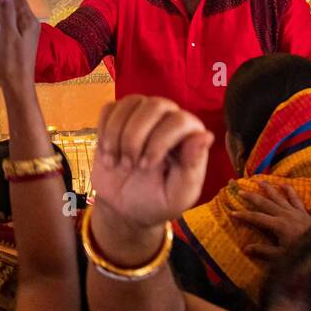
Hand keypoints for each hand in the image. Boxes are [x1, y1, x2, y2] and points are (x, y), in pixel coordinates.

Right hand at [0, 0, 39, 85]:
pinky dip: (1, 16)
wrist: (17, 84)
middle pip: (15, 1)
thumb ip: (7, 12)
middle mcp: (30, 22)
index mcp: (28, 20)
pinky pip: (12, 20)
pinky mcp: (22, 38)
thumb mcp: (7, 35)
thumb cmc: (11, 61)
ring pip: (13, 11)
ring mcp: (27, 30)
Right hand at [90, 95, 211, 227]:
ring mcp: (142, 114)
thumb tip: (206, 135)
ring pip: (131, 102)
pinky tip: (106, 152)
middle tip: (128, 166)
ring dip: (117, 135)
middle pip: (154, 106)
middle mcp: (168, 118)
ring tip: (115, 163)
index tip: (145, 167)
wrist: (124, 208)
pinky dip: (104, 131)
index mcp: (189, 136)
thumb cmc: (157, 201)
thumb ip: (193, 166)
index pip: (180, 121)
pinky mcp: (118, 117)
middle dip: (135, 137)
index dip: (159, 141)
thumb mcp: (178, 194)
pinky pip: (109, 108)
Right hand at [230, 182, 310, 260]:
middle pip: (265, 203)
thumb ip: (264, 251)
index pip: (257, 218)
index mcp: (278, 225)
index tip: (232, 213)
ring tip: (258, 181)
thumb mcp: (281, 256)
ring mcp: (294, 211)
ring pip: (278, 196)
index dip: (244, 215)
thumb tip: (246, 249)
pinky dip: (289, 191)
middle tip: (240, 190)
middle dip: (252, 197)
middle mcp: (284, 215)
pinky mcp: (303, 211)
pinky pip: (295, 198)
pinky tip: (283, 184)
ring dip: (268, 188)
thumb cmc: (301, 253)